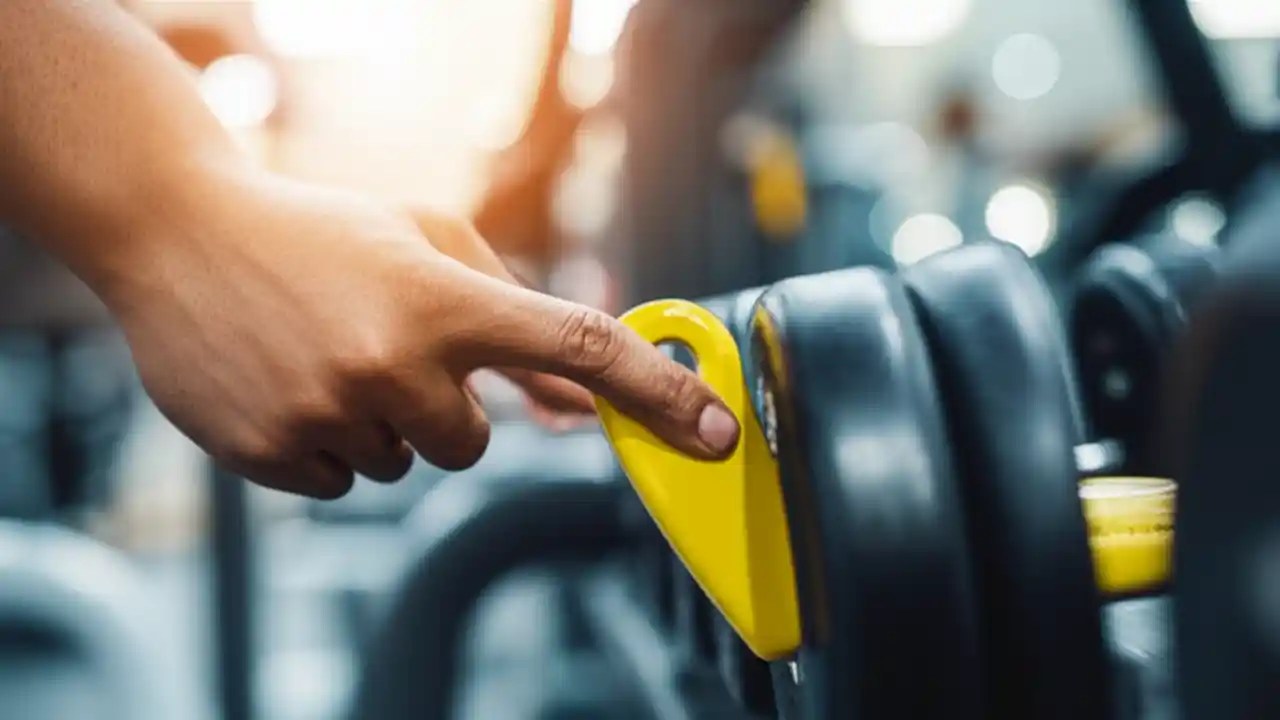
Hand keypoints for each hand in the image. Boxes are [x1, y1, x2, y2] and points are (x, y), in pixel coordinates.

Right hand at [100, 168, 739, 498]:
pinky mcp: (273, 454)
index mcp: (442, 297)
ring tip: (328, 354)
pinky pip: (345, 483)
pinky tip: (291, 383)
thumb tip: (581, 401)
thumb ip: (511, 325)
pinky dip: (331, 444)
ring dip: (384, 422)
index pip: (577, 347)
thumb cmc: (323, 233)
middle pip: (475, 442)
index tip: (716, 432)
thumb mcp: (426, 245)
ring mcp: (329, 412)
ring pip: (406, 464)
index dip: (657, 392)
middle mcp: (393, 361)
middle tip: (390, 349)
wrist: (179, 234)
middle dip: (446, 406)